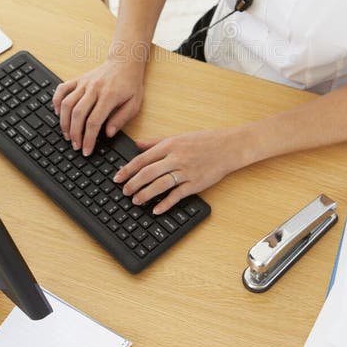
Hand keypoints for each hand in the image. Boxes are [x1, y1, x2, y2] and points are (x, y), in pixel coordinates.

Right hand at [52, 59, 144, 154]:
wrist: (125, 62)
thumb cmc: (130, 84)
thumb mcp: (134, 104)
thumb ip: (121, 119)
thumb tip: (108, 133)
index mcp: (109, 96)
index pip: (94, 121)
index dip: (88, 139)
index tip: (86, 150)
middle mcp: (94, 89)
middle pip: (78, 114)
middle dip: (74, 134)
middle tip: (75, 146)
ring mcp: (84, 83)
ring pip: (67, 103)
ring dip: (64, 122)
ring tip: (67, 135)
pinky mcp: (78, 80)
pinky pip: (62, 89)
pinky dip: (56, 101)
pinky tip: (58, 113)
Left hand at [114, 128, 240, 213]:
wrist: (229, 147)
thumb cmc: (204, 141)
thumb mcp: (178, 137)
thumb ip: (156, 142)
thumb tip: (137, 144)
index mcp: (170, 145)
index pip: (143, 159)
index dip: (128, 169)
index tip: (118, 177)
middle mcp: (176, 158)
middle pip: (148, 173)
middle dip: (133, 183)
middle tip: (124, 191)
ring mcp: (186, 171)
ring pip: (160, 184)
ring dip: (145, 194)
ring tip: (136, 200)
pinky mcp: (195, 183)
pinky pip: (177, 195)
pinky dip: (165, 203)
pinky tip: (156, 209)